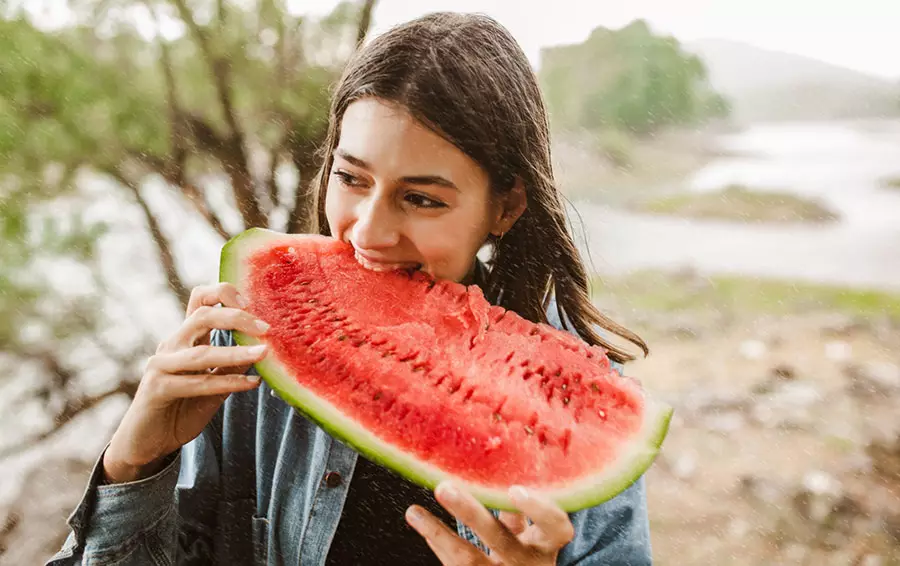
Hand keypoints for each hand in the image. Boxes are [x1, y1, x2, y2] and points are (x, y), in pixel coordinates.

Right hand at [103, 283, 269, 482]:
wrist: (147, 444)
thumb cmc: (181, 410)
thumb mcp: (215, 385)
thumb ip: (232, 365)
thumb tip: (264, 349)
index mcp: (185, 338)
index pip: (200, 301)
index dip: (223, 293)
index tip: (251, 301)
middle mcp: (172, 345)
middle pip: (202, 316)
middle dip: (236, 318)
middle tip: (266, 329)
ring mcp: (161, 365)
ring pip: (202, 353)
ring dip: (237, 352)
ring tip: (264, 353)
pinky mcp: (157, 388)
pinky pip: (198, 383)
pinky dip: (227, 383)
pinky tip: (252, 384)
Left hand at [406, 482, 574, 564]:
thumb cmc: (528, 551)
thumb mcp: (532, 533)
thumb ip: (518, 509)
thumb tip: (497, 460)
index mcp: (546, 544)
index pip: (556, 526)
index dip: (539, 510)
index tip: (515, 489)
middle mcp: (526, 562)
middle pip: (500, 539)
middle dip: (470, 513)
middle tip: (444, 488)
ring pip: (468, 558)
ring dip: (439, 532)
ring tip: (414, 511)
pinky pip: (453, 563)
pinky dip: (435, 538)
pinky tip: (418, 519)